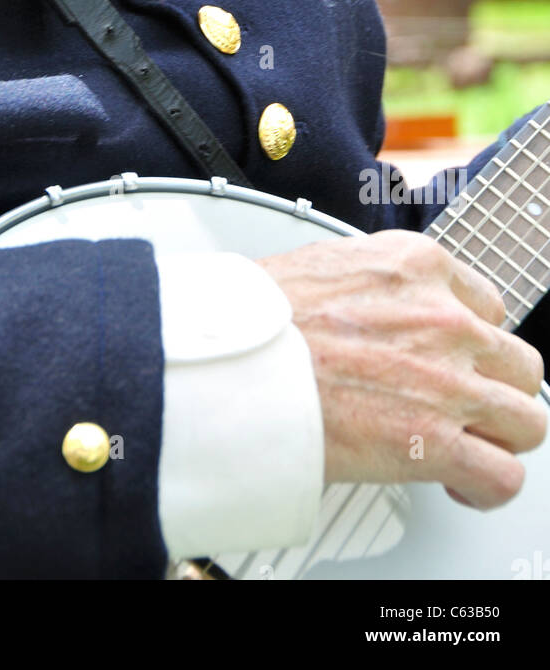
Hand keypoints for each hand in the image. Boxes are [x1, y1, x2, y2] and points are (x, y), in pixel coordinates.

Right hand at [259, 230, 546, 509]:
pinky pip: (502, 477)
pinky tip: (457, 484)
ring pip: (527, 420)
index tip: (452, 360)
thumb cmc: (255, 316)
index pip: (487, 305)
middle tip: (460, 405)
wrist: (231, 358)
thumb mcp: (325, 263)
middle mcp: (444, 317)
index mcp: (416, 265)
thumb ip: (371, 281)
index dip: (470, 342)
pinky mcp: (434, 441)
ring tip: (466, 448)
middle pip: (518, 363)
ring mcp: (447, 380)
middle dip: (491, 389)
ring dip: (497, 438)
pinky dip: (485, 488)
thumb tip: (367, 302)